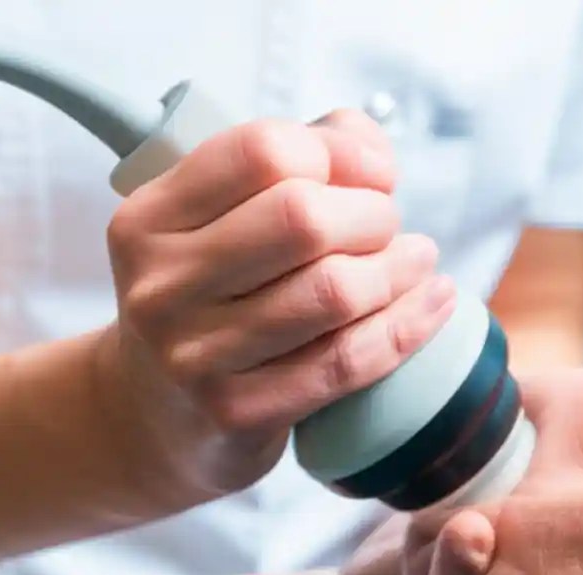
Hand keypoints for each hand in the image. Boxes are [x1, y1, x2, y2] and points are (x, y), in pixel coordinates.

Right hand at [96, 109, 455, 503]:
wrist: (157, 416)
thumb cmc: (210, 297)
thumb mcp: (220, 221)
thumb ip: (298, 159)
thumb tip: (370, 149)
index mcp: (149, 217)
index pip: (262, 152)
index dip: (340, 154)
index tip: (373, 174)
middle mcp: (160, 283)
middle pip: (302, 218)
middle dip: (372, 214)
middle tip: (388, 226)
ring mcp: (193, 354)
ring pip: (333, 291)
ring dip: (398, 270)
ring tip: (417, 260)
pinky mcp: (236, 411)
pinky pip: (345, 360)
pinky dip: (407, 326)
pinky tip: (434, 303)